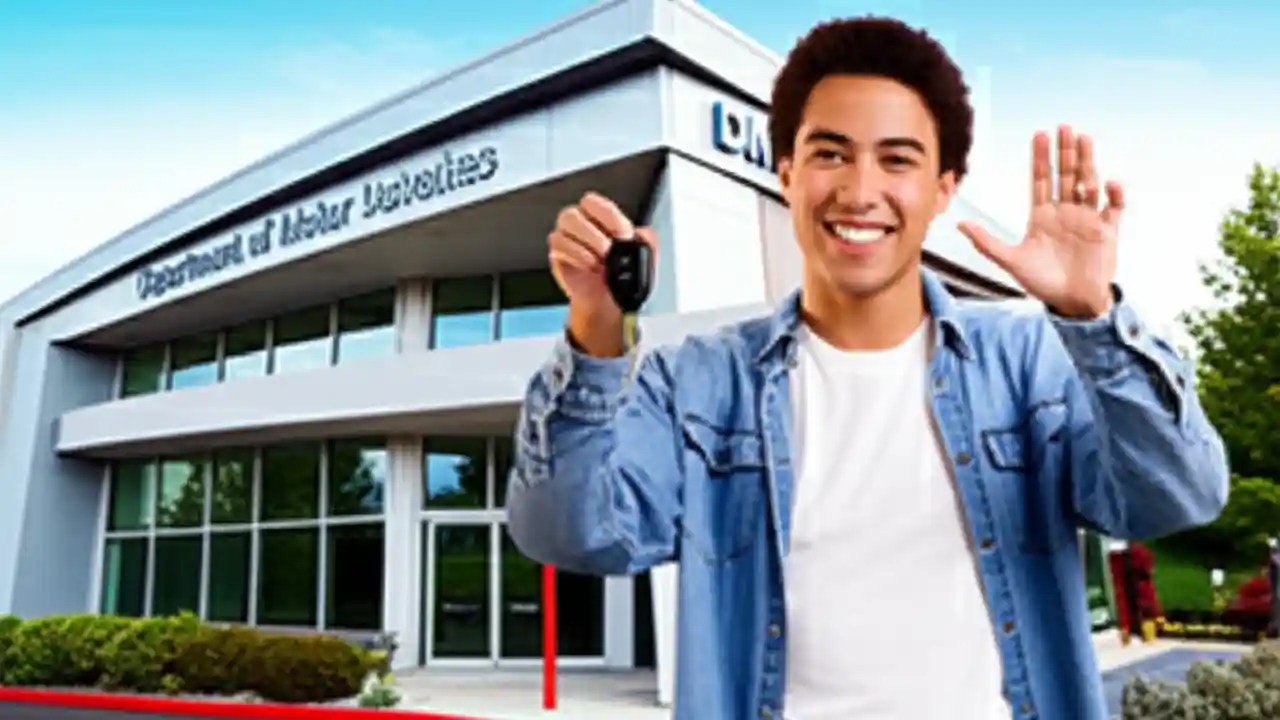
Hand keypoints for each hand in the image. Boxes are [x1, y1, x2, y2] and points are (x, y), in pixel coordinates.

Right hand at [549, 191, 657, 355]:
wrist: (607, 303)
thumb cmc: (620, 276)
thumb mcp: (640, 256)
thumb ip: (646, 240)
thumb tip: (645, 233)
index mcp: (599, 217)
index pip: (593, 202)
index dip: (608, 216)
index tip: (623, 234)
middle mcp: (580, 224)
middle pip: (573, 213)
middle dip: (595, 233)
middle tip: (609, 250)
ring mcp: (565, 237)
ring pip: (565, 226)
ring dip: (586, 244)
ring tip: (600, 261)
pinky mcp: (557, 254)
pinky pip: (559, 245)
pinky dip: (577, 256)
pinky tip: (589, 266)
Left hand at [958, 125, 1124, 318]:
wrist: (1071, 303)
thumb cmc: (1042, 282)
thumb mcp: (1010, 261)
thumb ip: (986, 242)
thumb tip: (960, 223)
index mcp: (1042, 215)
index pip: (1042, 180)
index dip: (1041, 159)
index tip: (1039, 135)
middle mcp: (1065, 212)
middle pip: (1066, 175)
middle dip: (1065, 152)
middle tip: (1063, 128)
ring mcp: (1087, 219)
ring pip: (1088, 183)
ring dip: (1087, 162)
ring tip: (1084, 139)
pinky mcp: (1107, 231)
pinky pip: (1114, 208)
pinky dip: (1114, 195)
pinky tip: (1109, 182)